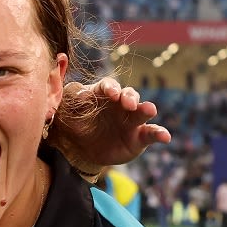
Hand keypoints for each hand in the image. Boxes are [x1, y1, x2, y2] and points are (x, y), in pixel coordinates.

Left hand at [54, 78, 171, 172]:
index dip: (111, 88)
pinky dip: (160, 134)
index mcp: (103, 96)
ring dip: (147, 109)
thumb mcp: (66, 111)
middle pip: (129, 95)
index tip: (112, 94)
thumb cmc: (76, 125)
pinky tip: (166, 137)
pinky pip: (152, 133)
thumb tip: (60, 75)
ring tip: (150, 110)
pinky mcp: (139, 137)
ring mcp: (131, 121)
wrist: (82, 151)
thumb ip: (64, 94)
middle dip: (129, 97)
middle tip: (128, 103)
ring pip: (142, 112)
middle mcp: (120, 105)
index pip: (109, 86)